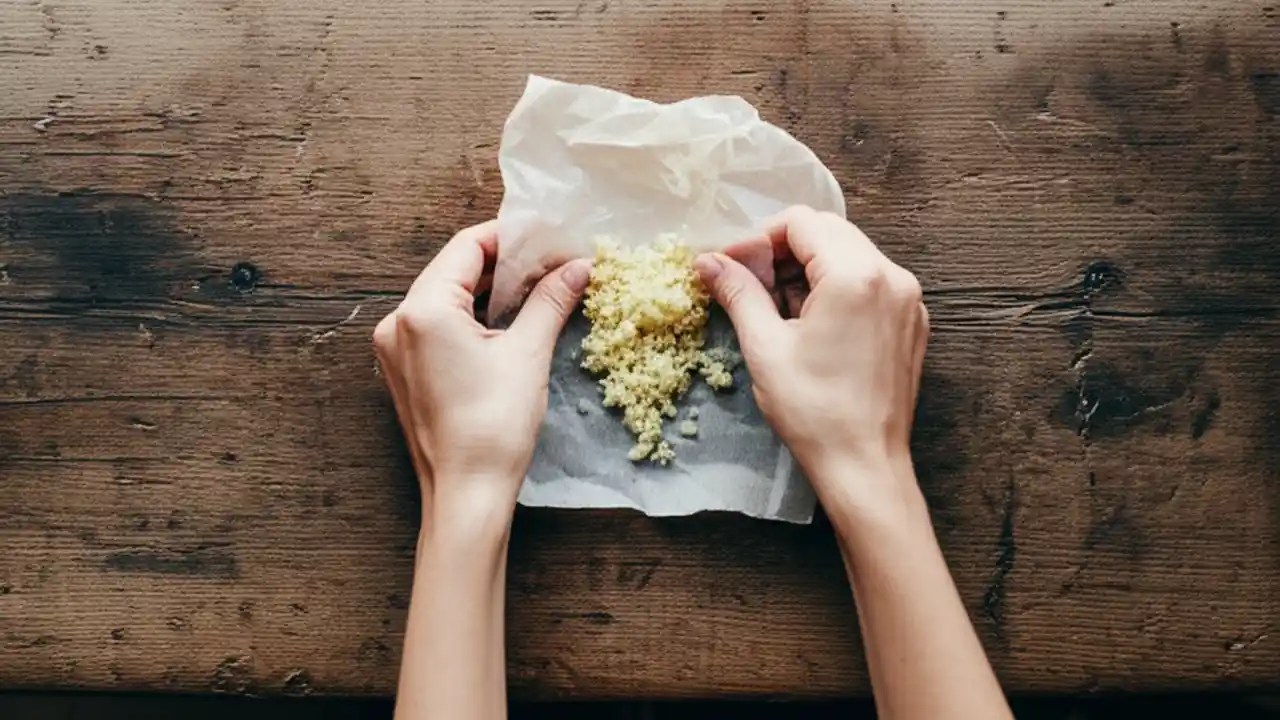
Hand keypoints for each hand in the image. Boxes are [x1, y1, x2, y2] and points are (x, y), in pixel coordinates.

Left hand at [373, 220, 590, 514]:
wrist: (465, 495)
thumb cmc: (493, 428)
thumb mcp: (528, 355)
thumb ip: (550, 301)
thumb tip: (578, 267)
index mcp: (423, 310)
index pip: (467, 247)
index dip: (510, 237)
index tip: (546, 237)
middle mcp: (398, 323)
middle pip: (453, 270)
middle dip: (502, 264)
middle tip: (548, 261)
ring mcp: (396, 349)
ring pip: (444, 298)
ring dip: (487, 291)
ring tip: (533, 289)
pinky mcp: (404, 372)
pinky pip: (437, 327)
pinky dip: (470, 318)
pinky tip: (505, 321)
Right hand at [694, 206, 927, 511]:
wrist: (864, 465)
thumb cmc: (814, 411)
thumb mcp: (765, 346)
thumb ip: (738, 292)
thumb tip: (707, 261)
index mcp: (855, 275)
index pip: (801, 222)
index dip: (759, 237)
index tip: (734, 265)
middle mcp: (891, 276)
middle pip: (828, 232)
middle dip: (784, 250)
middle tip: (751, 285)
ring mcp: (908, 299)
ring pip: (850, 254)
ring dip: (810, 268)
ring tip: (778, 309)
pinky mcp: (912, 321)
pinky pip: (870, 282)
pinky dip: (837, 288)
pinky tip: (811, 324)